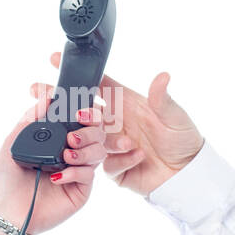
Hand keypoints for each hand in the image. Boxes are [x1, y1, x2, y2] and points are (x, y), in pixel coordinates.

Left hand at [0, 79, 109, 234]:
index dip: (86, 113)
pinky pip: (89, 174)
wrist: (5, 210)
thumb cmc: (6, 179)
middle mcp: (70, 153)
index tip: (79, 111)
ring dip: (84, 150)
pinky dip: (76, 171)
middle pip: (96, 133)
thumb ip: (31, 118)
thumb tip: (46, 97)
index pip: (80, 120)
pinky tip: (58, 176)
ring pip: (98, 152)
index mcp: (57, 139)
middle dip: (90, 130)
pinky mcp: (81, 190)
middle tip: (73, 134)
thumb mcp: (14, 142)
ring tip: (66, 154)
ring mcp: (77, 172)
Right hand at [39, 52, 202, 197]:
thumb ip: (162, 98)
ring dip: (84, 137)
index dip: (78, 73)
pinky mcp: (113, 167)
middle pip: (82, 110)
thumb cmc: (183, 139)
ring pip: (88, 139)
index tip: (55, 60)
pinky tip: (138, 156)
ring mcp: (111, 145)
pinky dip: (119, 159)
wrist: (188, 174)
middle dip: (62, 103)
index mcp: (125, 103)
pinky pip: (106, 163)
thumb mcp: (174, 116)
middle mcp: (114, 122)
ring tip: (90, 138)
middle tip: (46, 96)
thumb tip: (162, 76)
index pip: (97, 83)